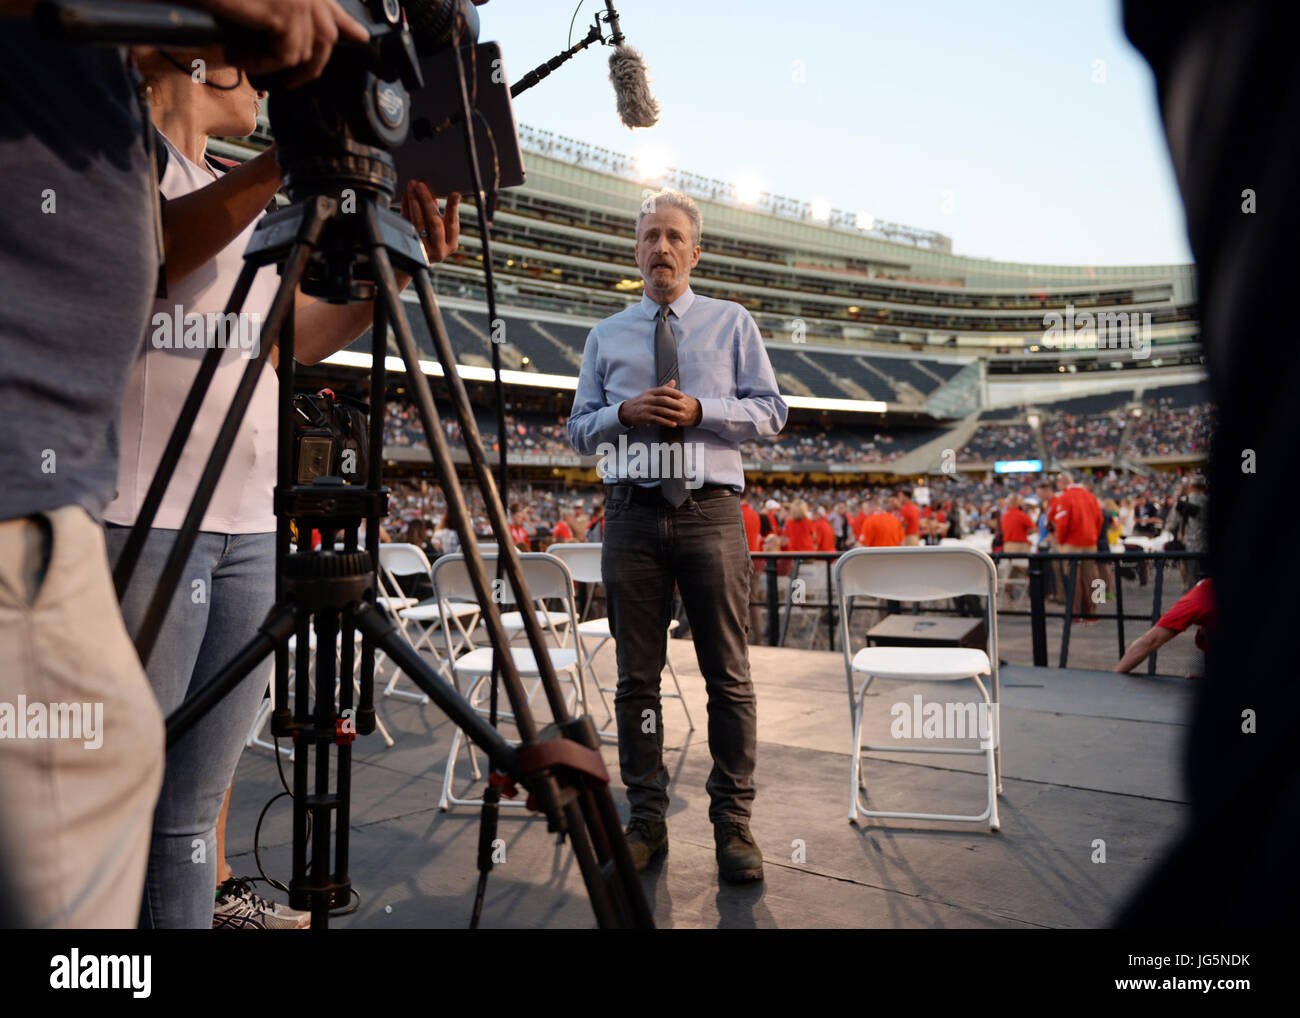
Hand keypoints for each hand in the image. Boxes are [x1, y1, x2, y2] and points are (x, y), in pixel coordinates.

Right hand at [201, 0, 370, 86]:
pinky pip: (285, 57)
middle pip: (326, 36)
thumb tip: (306, 43)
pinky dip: (261, 64)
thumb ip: (286, 13)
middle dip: (312, 63)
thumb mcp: (260, 2)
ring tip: (245, 62)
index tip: (360, 36)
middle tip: (291, 82)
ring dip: (273, 64)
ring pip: (303, 51)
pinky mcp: (287, 15)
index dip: (346, 23)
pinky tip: (239, 60)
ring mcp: (300, 2)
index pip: (331, 9)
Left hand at [401, 182, 460, 262]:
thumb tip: (434, 196)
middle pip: (434, 222)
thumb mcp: (436, 230)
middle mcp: (441, 250)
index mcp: (451, 244)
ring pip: (419, 223)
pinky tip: (406, 197)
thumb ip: (436, 215)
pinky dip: (406, 209)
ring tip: (411, 187)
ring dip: (414, 202)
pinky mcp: (410, 248)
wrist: (409, 265)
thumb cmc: (426, 242)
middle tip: (421, 185)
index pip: (452, 223)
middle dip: (427, 201)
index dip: (453, 208)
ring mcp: (425, 251)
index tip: (454, 194)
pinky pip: (408, 225)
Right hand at [618, 380, 700, 427]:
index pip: (663, 390)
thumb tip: (674, 382)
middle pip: (663, 400)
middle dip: (675, 403)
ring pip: (661, 410)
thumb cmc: (641, 402)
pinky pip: (657, 420)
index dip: (673, 392)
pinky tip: (673, 424)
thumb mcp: (650, 394)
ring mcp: (646, 408)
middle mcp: (648, 399)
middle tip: (684, 407)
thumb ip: (663, 389)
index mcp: (650, 392)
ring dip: (673, 414)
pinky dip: (666, 422)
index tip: (682, 396)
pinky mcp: (645, 417)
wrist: (626, 411)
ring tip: (682, 416)